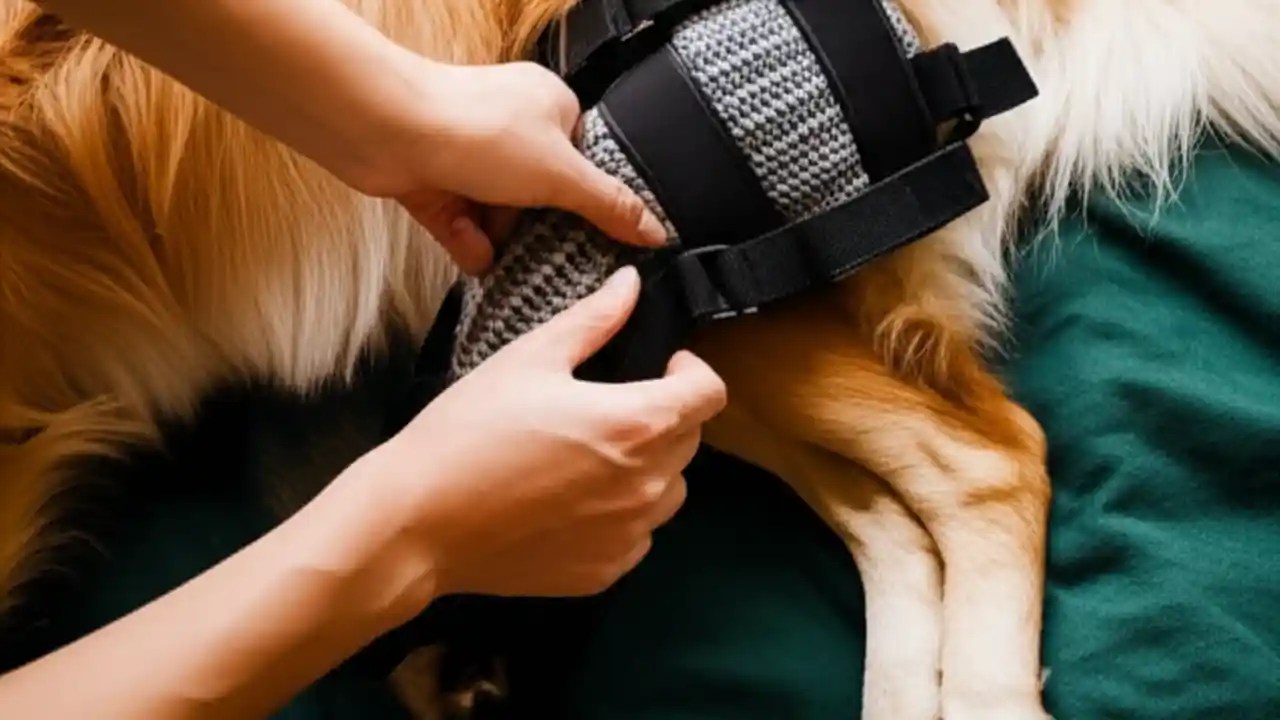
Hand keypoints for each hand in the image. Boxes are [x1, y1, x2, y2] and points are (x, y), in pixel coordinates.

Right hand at [359, 266, 725, 599]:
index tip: (661, 366)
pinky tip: (570, 499)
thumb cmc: (468, 432)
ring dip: (648, 467)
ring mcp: (629, 535)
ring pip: (668, 490)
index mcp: (637, 424)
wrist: (417, 521)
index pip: (710, 393)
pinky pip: (637, 534)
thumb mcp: (529, 358)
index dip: (691, 371)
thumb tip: (631, 283)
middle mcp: (647, 485)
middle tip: (609, 406)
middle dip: (665, 415)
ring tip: (590, 454)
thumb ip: (594, 319)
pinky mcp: (605, 571)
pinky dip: (620, 514)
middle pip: (690, 440)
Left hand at [368, 58, 668, 274]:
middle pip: (540, 195)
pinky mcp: (434, 180)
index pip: (582, 162)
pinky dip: (467, 242)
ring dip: (498, 239)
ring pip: (498, 214)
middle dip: (536, 227)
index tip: (594, 234)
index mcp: (550, 107)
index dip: (585, 199)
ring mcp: (468, 155)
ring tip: (498, 252)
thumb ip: (609, 206)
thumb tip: (655, 230)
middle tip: (547, 252)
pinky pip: (462, 223)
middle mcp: (509, 127)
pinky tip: (472, 252)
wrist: (384, 128)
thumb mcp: (561, 173)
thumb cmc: (471, 127)